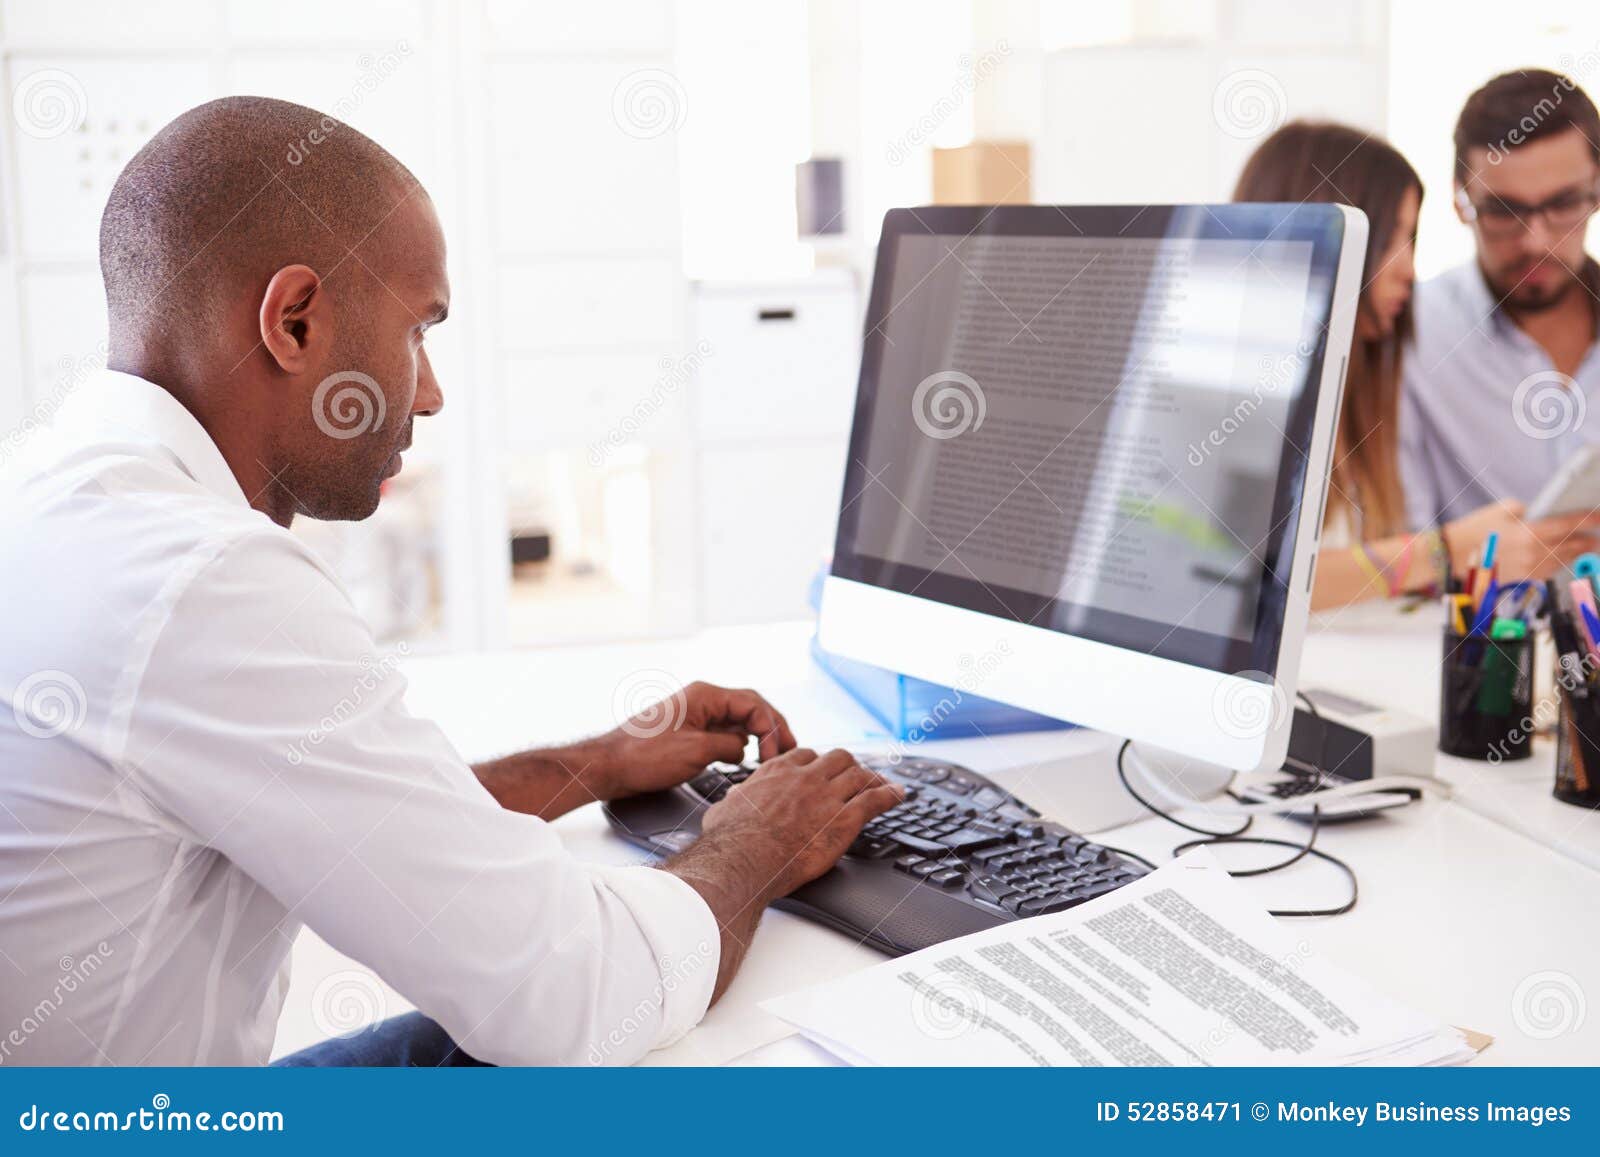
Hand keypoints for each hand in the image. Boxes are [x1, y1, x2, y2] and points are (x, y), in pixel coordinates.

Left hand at [597, 681, 797, 798]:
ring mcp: (696, 714)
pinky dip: (739, 743)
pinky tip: (747, 758)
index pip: (754, 704)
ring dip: (758, 735)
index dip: (773, 728)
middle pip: (750, 707)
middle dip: (773, 727)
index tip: (777, 753)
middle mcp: (702, 699)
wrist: (609, 766)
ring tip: (774, 754)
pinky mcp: (689, 731)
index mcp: (706, 695)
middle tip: (790, 748)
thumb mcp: (696, 751)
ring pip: (738, 719)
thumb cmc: (643, 756)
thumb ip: (728, 745)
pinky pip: (723, 731)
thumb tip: (743, 748)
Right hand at [699, 747, 903, 901]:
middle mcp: (806, 777)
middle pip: (839, 758)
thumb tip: (727, 806)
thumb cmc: (730, 840)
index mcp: (777, 772)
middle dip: (849, 765)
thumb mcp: (724, 810)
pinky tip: (899, 795)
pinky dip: (891, 794)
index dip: (817, 763)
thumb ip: (734, 803)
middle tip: (856, 775)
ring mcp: (827, 795)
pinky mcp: (844, 818)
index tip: (821, 770)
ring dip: (873, 778)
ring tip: (883, 783)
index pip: (805, 755)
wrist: (744, 858)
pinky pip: (875, 799)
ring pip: (860, 775)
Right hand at [1444, 499, 1599, 578]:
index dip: (1589, 519)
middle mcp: (1535, 553)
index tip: (1599, 516)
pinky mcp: (1524, 577)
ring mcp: (1530, 568)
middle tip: (1598, 537)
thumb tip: (1540, 513)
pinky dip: (1561, 562)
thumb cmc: (1473, 531)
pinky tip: (1564, 558)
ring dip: (1578, 553)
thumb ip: (1526, 509)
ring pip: (1564, 560)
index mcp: (1530, 533)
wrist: (1452, 557)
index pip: (1569, 525)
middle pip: (1573, 546)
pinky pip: (1551, 570)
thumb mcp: (1500, 509)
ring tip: (1586, 547)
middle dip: (1589, 541)